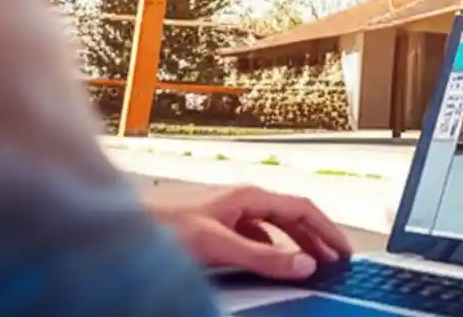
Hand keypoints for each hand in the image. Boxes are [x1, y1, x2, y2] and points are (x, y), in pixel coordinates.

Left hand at [145, 185, 351, 279]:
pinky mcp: (214, 229)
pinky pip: (254, 238)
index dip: (327, 230)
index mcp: (248, 197)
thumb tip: (303, 265)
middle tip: (334, 262)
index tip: (343, 251)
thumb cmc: (160, 228)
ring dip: (294, 246)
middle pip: (291, 218)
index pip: (302, 209)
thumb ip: (262, 258)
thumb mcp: (218, 245)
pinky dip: (270, 252)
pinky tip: (269, 266)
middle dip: (316, 239)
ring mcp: (227, 214)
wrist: (119, 229)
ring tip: (308, 265)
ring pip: (273, 229)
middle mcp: (241, 201)